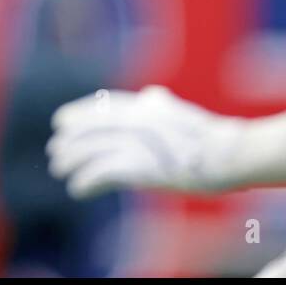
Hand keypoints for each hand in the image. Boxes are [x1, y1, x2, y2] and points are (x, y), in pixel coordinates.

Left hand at [46, 86, 244, 196]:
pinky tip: (77, 189)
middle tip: (55, 148)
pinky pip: (104, 173)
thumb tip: (149, 95)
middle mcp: (139, 118)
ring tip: (59, 169)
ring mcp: (139, 141)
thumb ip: (160, 104)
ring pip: (93, 149)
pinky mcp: (142, 166)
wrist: (230, 153)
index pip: (104, 105)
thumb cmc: (211, 138)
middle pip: (93, 126)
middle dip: (71, 138)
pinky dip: (87, 181)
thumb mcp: (181, 111)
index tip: (62, 119)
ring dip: (72, 160)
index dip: (80, 112)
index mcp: (148, 104)